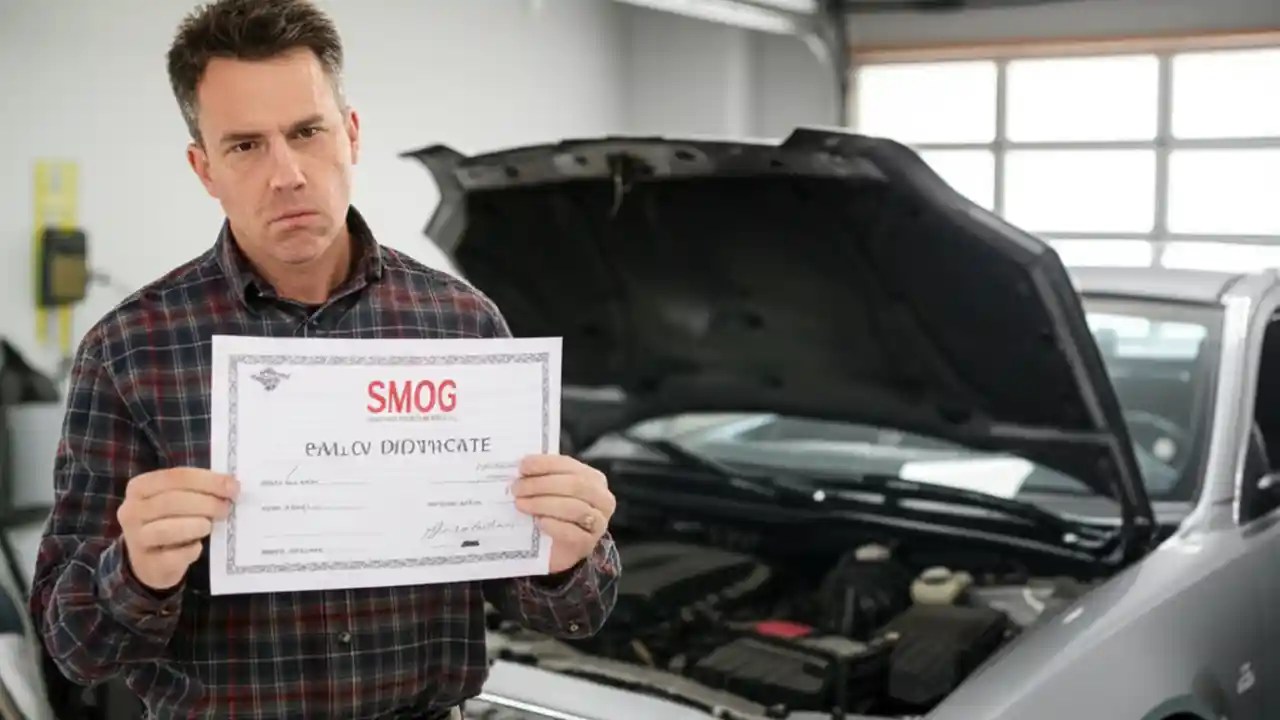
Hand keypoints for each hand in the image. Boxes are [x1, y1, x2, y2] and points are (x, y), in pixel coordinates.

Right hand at [117, 468, 239, 590]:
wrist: (151, 561)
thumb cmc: (170, 521)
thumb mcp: (178, 499)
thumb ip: (198, 488)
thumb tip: (231, 485)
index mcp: (140, 487)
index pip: (176, 477)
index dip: (208, 481)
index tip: (233, 487)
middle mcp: (131, 511)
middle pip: (172, 501)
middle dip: (206, 503)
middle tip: (226, 508)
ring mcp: (136, 539)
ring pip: (167, 529)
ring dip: (197, 525)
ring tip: (210, 526)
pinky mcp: (147, 563)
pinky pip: (173, 556)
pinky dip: (191, 550)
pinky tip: (197, 546)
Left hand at [512, 454, 614, 573]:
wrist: (554, 550)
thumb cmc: (552, 515)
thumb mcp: (550, 491)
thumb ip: (542, 477)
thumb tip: (522, 467)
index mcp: (593, 479)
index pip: (569, 465)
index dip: (545, 464)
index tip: (522, 467)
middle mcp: (602, 499)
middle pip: (574, 485)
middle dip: (541, 484)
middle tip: (517, 488)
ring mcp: (598, 523)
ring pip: (575, 508)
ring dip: (543, 504)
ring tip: (522, 504)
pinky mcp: (588, 544)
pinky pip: (573, 533)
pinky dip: (554, 526)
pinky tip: (539, 522)